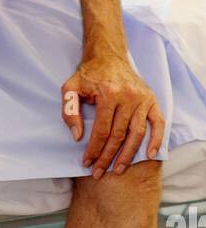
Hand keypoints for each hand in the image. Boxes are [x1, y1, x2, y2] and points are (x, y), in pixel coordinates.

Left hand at [61, 51, 164, 177]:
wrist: (108, 55)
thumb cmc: (89, 74)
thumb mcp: (70, 86)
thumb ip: (69, 110)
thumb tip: (77, 135)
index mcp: (108, 93)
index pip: (101, 130)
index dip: (94, 150)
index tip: (87, 162)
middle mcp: (127, 96)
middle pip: (119, 135)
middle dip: (108, 157)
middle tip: (99, 172)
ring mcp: (142, 98)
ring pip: (137, 134)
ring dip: (128, 155)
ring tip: (118, 169)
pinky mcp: (151, 99)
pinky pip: (158, 123)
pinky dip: (157, 140)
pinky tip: (149, 155)